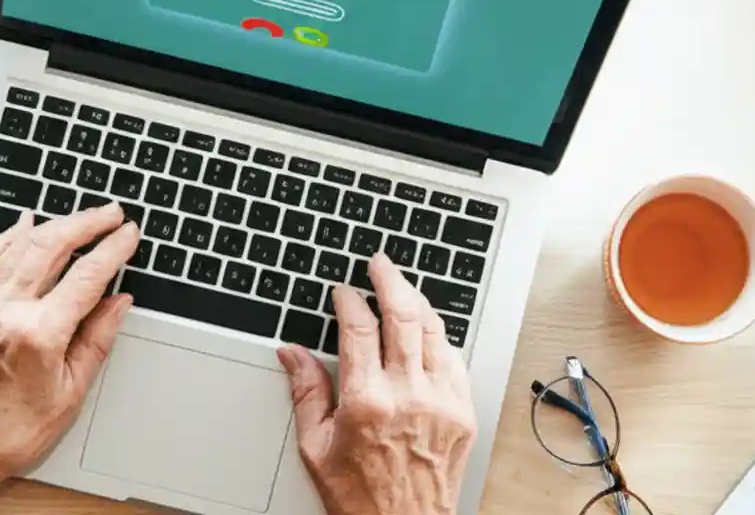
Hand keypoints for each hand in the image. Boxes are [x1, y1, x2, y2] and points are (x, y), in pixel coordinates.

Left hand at [0, 204, 137, 513]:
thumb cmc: (7, 435)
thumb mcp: (69, 394)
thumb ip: (96, 340)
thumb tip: (118, 302)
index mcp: (38, 336)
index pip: (87, 276)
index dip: (113, 249)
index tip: (128, 235)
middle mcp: (3, 314)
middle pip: (51, 247)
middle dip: (86, 223)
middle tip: (110, 213)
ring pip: (17, 247)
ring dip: (52, 225)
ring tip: (77, 217)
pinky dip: (5, 239)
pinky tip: (22, 225)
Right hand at [277, 254, 477, 514]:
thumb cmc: (358, 498)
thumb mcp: (315, 447)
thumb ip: (305, 391)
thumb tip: (291, 352)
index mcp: (366, 402)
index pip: (359, 328)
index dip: (349, 300)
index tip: (343, 291)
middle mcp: (409, 395)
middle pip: (403, 315)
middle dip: (390, 280)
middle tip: (380, 263)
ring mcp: (441, 402)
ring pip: (434, 331)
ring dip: (417, 303)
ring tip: (403, 289)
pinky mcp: (463, 412)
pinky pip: (455, 359)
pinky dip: (440, 339)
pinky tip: (427, 333)